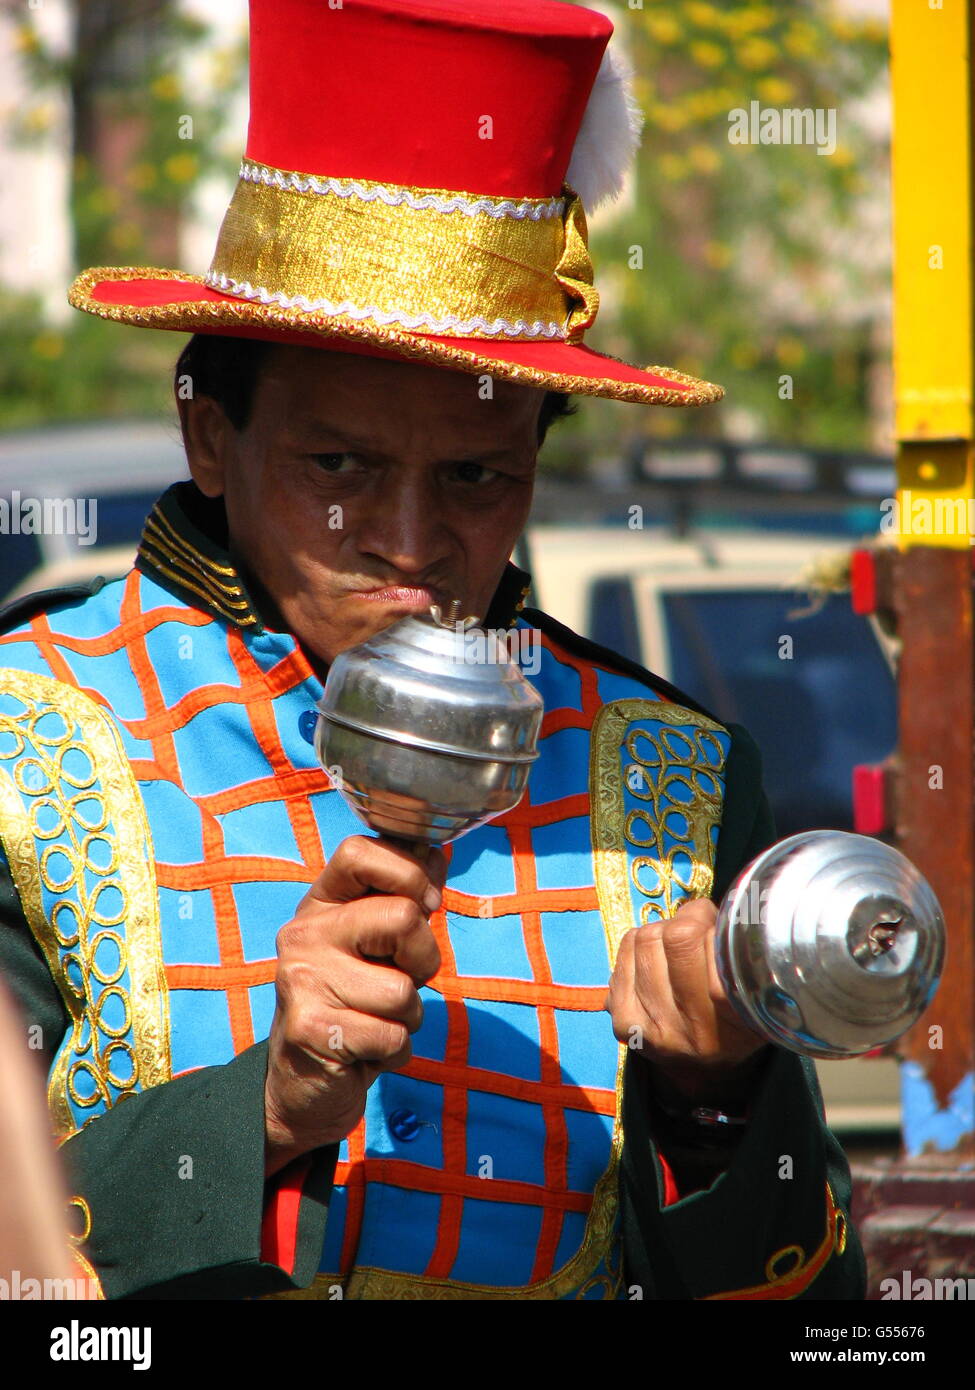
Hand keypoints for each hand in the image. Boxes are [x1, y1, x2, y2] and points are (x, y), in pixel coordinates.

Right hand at [264, 835, 443, 1175]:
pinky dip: (395, 1053)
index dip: (409, 873)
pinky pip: (394, 1037)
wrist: (302, 1085)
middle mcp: (303, 933)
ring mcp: (302, 980)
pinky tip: (366, 1052)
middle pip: (403, 919)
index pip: (360, 851)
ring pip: (404, 990)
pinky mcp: (311, 1030)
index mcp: (320, 904)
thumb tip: (436, 850)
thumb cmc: (353, 1004)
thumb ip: (403, 898)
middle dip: (422, 961)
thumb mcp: (374, 944)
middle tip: (395, 985)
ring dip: (407, 1017)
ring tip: (374, 1023)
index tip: (425, 905)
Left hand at [603, 897, 767, 1105]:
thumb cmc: (739, 1021)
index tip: (718, 925)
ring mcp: (651, 1028)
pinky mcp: (623, 1022)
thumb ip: (745, 955)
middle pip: (676, 937)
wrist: (705, 1074)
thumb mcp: (761, 995)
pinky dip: (640, 944)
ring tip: (679, 948)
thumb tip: (721, 907)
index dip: (712, 923)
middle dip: (689, 921)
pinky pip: (625, 950)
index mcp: (733, 1022)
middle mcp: (690, 1031)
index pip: (710, 948)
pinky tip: (656, 960)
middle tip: (699, 929)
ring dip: (664, 932)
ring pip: (647, 938)